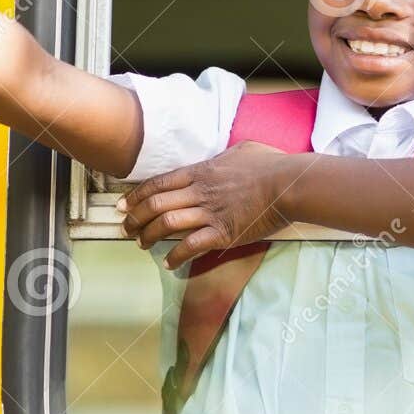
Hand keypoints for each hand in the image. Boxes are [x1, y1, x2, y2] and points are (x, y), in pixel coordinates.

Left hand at [119, 142, 298, 269]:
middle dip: (135, 218)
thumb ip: (225, 155)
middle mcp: (199, 191)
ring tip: (142, 245)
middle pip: (155, 204)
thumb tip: (223, 157)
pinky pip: (190, 246)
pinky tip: (169, 263)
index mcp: (201, 171)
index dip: (136, 195)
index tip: (123, 205)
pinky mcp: (223, 233)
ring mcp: (210, 213)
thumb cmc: (271, 165)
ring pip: (166, 224)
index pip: (158, 183)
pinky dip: (175, 256)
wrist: (290, 184)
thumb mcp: (242, 150)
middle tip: (126, 228)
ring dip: (149, 236)